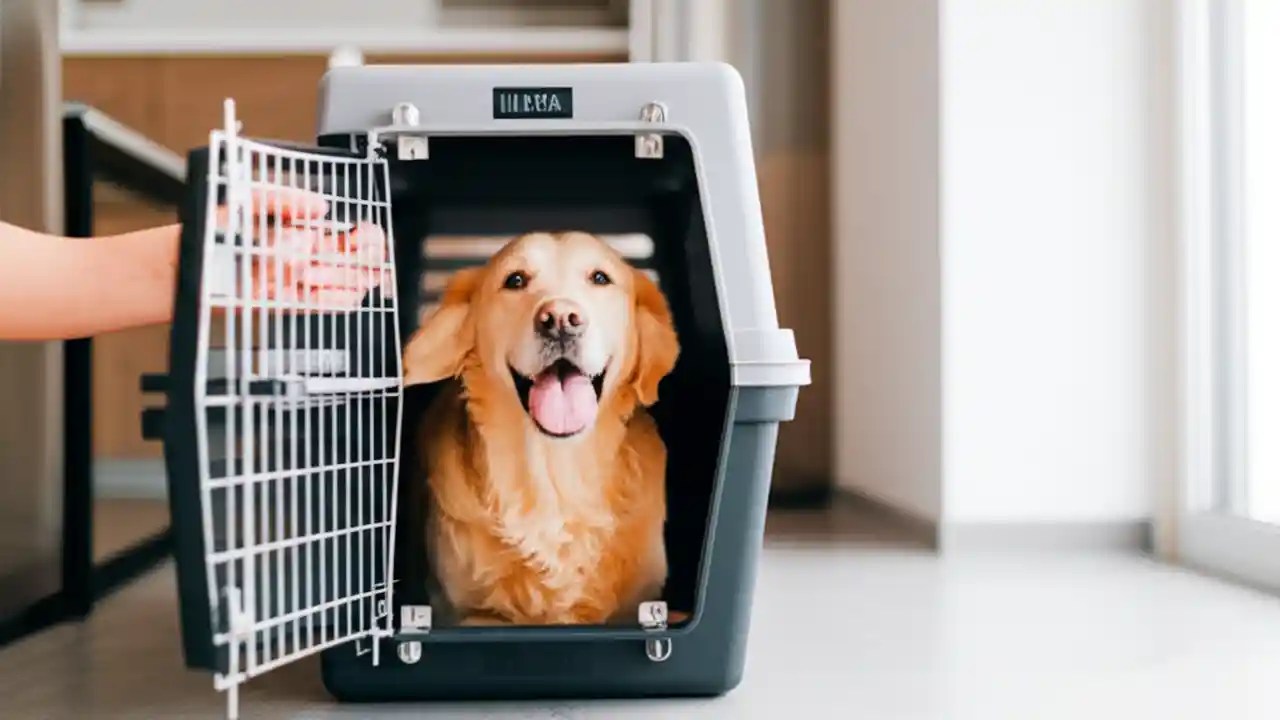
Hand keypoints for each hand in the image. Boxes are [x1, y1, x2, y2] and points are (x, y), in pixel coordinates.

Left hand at [215, 187, 391, 310]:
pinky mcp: (291, 303)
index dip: (367, 237)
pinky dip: (331, 299)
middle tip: (346, 254)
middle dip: (360, 258)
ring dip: (336, 278)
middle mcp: (309, 257)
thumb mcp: (247, 202)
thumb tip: (319, 206)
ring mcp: (303, 281)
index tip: (360, 233)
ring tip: (308, 272)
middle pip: (360, 262)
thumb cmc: (211, 232)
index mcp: (306, 230)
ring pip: (347, 285)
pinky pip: (326, 306)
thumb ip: (284, 198)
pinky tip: (320, 290)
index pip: (356, 236)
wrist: (186, 264)